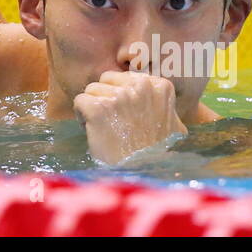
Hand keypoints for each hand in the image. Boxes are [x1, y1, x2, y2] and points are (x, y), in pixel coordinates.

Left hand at [73, 71, 187, 165]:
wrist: (139, 173)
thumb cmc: (154, 152)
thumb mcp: (172, 124)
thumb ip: (162, 103)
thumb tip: (159, 89)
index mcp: (159, 86)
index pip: (124, 77)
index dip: (121, 96)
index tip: (129, 118)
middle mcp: (140, 87)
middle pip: (106, 80)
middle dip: (106, 98)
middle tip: (115, 124)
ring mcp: (119, 97)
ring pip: (91, 90)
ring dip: (94, 109)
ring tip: (106, 129)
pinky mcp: (98, 108)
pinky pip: (80, 101)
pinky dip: (82, 116)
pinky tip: (94, 131)